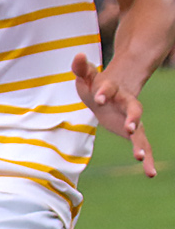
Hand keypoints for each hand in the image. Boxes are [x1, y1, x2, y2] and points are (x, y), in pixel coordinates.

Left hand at [74, 52, 156, 177]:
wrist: (113, 92)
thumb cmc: (96, 85)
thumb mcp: (87, 77)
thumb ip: (81, 67)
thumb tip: (78, 55)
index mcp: (113, 90)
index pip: (108, 89)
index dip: (104, 92)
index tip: (99, 97)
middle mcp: (127, 104)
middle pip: (134, 109)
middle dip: (132, 118)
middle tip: (131, 128)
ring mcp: (132, 118)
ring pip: (140, 131)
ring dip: (140, 143)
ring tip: (140, 157)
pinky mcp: (133, 131)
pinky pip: (141, 145)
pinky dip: (146, 158)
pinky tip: (150, 173)